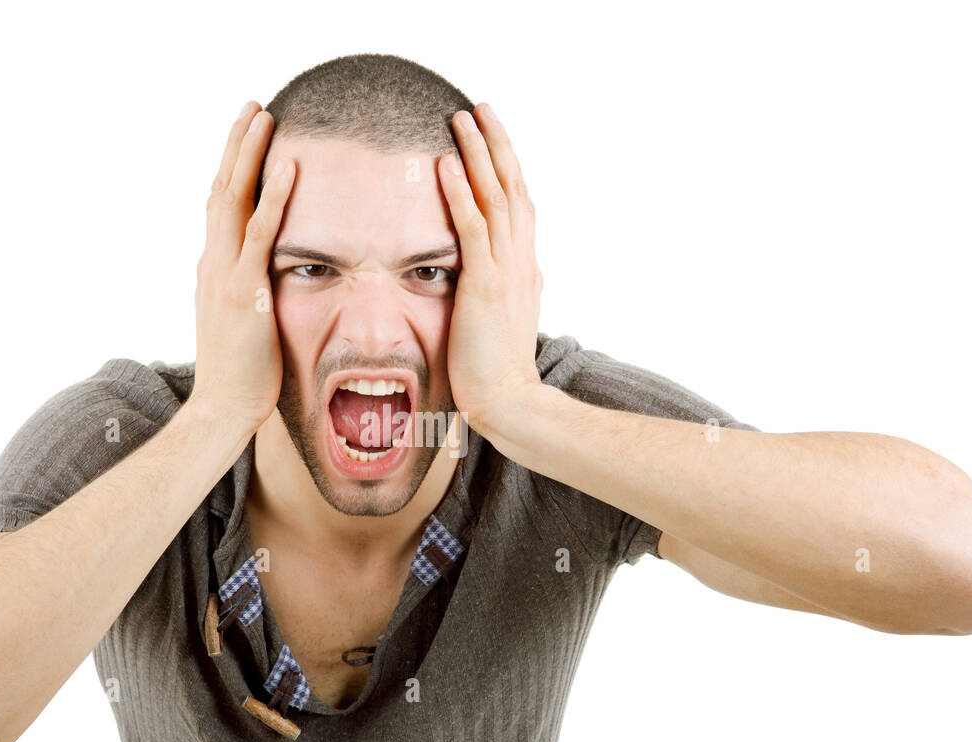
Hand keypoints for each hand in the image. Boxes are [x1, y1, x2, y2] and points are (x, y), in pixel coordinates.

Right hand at [191, 101, 295, 433]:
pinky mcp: (244, 292)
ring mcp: (225, 274)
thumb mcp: (241, 324)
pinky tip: (289, 166)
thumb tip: (257, 281)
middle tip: (252, 106)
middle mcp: (213, 262)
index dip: (233, 168)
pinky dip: (274, 198)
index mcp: (214, 268)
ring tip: (263, 116)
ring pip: (233, 200)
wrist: (222, 410)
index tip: (246, 135)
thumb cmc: (241, 376)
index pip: (222, 207)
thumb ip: (246, 295)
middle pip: (221, 189)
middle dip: (236, 145)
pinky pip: (261, 235)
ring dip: (249, 154)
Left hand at [437, 103, 543, 437]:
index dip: (507, 167)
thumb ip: (507, 291)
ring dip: (477, 154)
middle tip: (480, 108)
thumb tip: (508, 276)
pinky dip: (459, 192)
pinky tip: (445, 164)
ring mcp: (507, 270)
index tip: (493, 137)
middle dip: (496, 144)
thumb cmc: (500, 371)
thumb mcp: (507, 321)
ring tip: (462, 118)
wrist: (511, 402)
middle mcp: (521, 261)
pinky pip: (472, 227)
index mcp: (525, 268)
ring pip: (495, 196)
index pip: (519, 205)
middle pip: (512, 187)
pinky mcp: (485, 285)